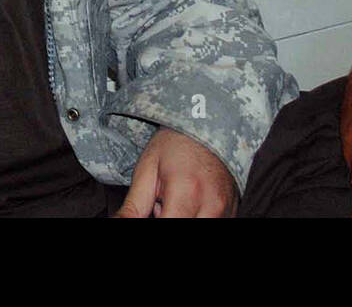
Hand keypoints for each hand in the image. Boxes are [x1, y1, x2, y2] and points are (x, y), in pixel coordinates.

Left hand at [112, 127, 237, 217]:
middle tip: (160, 205)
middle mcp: (211, 205)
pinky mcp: (233, 212)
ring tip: (175, 203)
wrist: (209, 124)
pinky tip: (189, 204)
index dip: (154, 221)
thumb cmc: (176, 144)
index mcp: (186, 192)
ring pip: (198, 228)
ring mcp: (226, 210)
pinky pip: (212, 224)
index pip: (167, 226)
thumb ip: (133, 206)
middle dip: (168, 219)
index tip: (152, 209)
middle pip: (184, 228)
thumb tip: (119, 223)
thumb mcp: (147, 169)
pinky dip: (196, 218)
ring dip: (182, 219)